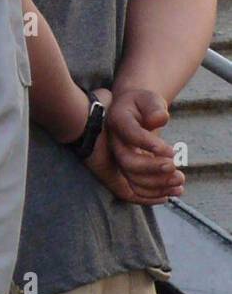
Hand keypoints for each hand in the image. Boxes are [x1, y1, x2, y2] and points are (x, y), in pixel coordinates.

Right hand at [84, 87, 182, 202]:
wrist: (126, 113)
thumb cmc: (139, 105)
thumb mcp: (146, 98)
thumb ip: (153, 106)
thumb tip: (159, 120)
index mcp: (118, 121)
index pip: (131, 134)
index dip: (150, 144)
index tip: (172, 151)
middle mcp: (114, 142)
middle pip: (128, 162)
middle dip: (154, 168)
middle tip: (175, 167)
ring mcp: (117, 158)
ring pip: (131, 178)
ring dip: (157, 184)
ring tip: (180, 181)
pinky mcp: (124, 171)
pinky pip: (132, 189)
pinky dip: (151, 196)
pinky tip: (170, 193)